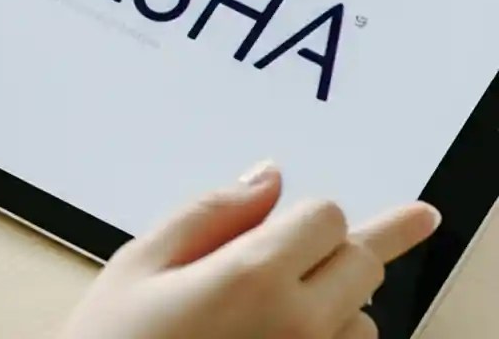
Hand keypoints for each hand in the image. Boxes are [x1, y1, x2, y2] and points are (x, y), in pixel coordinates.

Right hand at [60, 163, 439, 338]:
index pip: (327, 217)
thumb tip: (265, 179)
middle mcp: (296, 325)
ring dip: (334, 302)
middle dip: (332, 247)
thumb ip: (210, 212)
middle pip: (361, 262)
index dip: (304, 213)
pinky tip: (281, 333)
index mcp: (251, 277)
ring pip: (362, 317)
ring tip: (275, 308)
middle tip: (306, 250)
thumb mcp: (140, 263)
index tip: (294, 218)